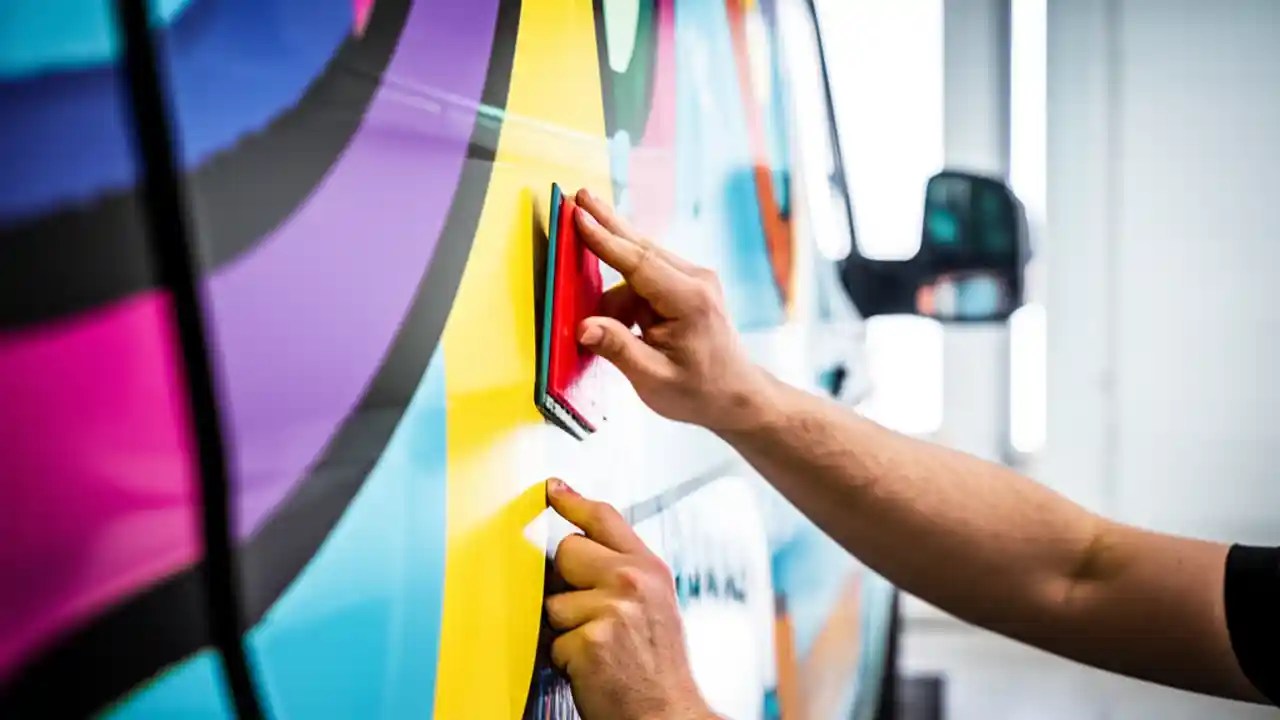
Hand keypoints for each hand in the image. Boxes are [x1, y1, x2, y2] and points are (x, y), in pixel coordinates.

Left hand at [545, 479, 714, 719]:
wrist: (667, 715)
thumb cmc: (658, 668)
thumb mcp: (654, 605)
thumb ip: (622, 572)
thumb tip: (577, 551)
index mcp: (650, 569)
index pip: (604, 517)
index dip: (573, 500)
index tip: (552, 489)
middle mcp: (633, 582)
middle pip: (567, 550)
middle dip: (566, 582)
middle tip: (590, 614)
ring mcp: (612, 610)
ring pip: (554, 601)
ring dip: (565, 628)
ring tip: (597, 647)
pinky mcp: (590, 640)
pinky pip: (554, 639)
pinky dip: (565, 658)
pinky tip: (592, 667)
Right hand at [572, 188, 774, 430]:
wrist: (735, 395)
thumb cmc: (699, 391)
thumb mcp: (654, 379)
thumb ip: (618, 350)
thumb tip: (584, 328)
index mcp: (689, 301)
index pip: (638, 263)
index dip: (605, 239)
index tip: (579, 215)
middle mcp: (695, 281)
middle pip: (640, 247)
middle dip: (606, 224)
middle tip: (578, 196)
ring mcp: (693, 280)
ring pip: (639, 267)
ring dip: (613, 286)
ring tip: (614, 322)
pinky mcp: (686, 286)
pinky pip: (646, 280)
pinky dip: (625, 295)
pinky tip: (622, 324)